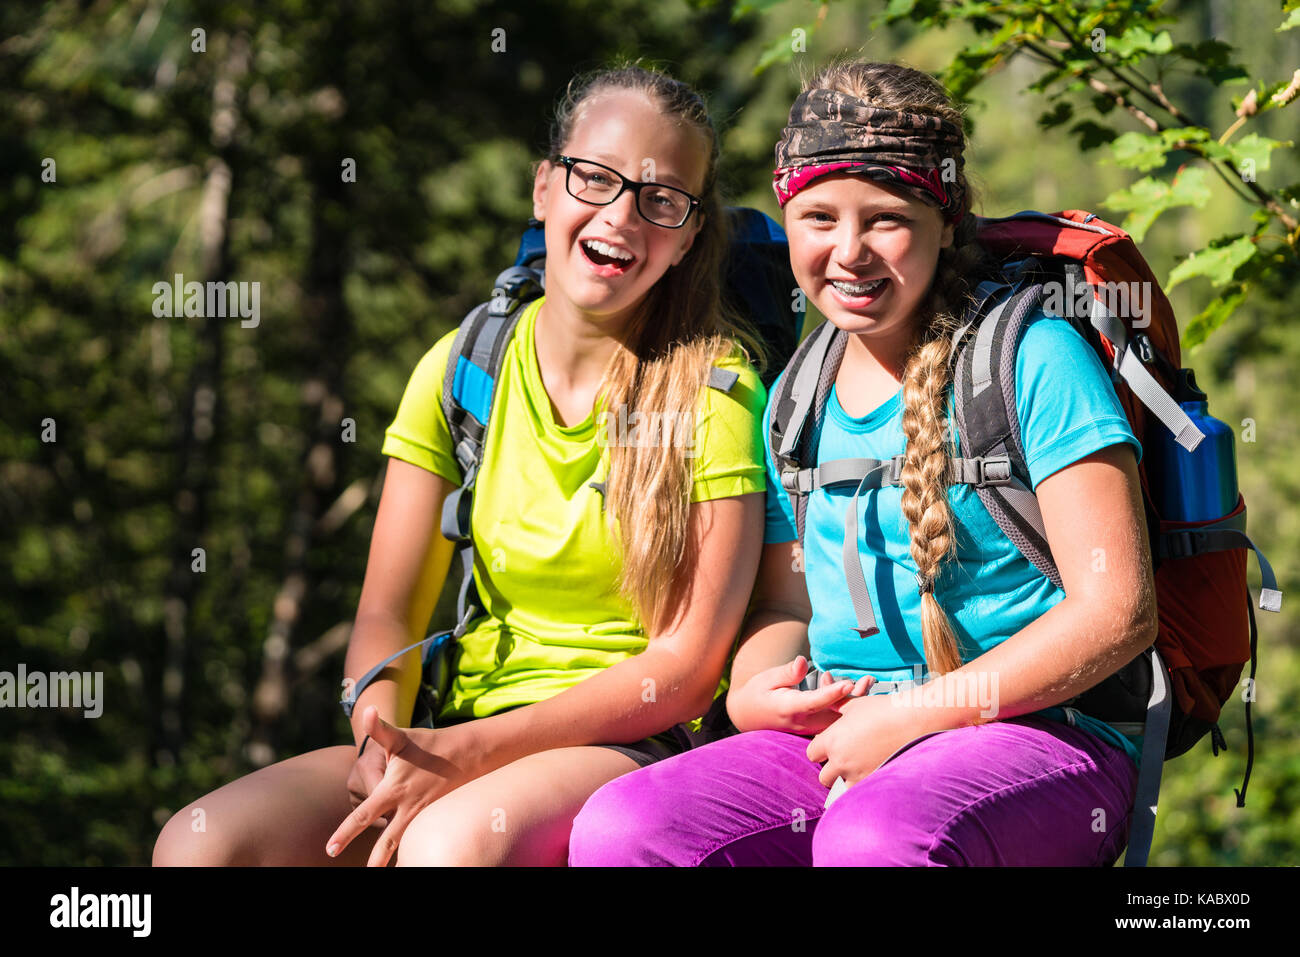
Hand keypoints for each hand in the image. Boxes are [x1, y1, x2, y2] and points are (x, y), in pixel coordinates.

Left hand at [327, 706, 479, 866]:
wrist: (466, 753)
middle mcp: (406, 807)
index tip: (330, 848)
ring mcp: (422, 815)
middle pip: (386, 839)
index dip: (345, 832)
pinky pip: (416, 837)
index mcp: (392, 789)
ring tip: (377, 872)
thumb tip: (366, 711)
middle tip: (360, 871)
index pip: (363, 815)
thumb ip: (379, 729)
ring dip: (390, 858)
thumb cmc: (427, 744)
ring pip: (402, 842)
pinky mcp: (433, 818)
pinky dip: (410, 850)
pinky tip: (408, 860)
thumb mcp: (401, 736)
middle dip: (372, 859)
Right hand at [729, 655, 873, 734]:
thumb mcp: (766, 679)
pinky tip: (850, 688)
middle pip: (833, 715)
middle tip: (868, 680)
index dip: (832, 694)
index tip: (849, 684)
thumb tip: (802, 662)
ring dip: (853, 702)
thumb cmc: (758, 693)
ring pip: (837, 720)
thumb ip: (786, 672)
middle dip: (853, 699)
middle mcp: (802, 722)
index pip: (814, 702)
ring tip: (867, 681)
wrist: (747, 717)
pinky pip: (833, 720)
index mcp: (789, 708)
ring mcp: (809, 729)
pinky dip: (844, 705)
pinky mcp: (814, 729)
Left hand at [806, 691, 946, 788]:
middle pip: (823, 776)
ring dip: (846, 780)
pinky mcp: (875, 782)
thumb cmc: (883, 710)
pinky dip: (862, 785)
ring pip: (840, 788)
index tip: (830, 746)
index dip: (820, 750)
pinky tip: (870, 772)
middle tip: (844, 759)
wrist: (912, 720)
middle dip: (832, 769)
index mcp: (832, 741)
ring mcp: (858, 774)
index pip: (812, 754)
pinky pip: (860, 792)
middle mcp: (841, 761)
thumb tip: (826, 704)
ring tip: (858, 767)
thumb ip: (835, 708)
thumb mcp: (854, 705)